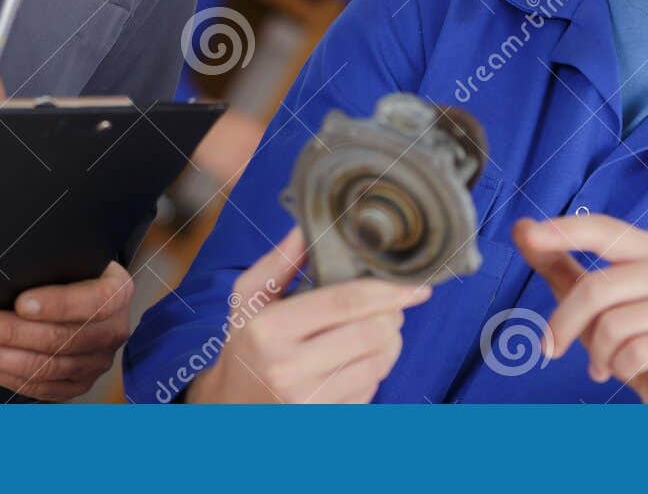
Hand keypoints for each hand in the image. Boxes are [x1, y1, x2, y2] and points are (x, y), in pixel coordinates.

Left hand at [0, 261, 133, 400]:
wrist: (91, 295)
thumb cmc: (74, 272)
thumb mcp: (73, 258)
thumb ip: (50, 263)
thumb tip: (4, 269)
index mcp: (117, 293)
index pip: (91, 302)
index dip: (56, 304)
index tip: (21, 302)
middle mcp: (111, 332)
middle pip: (60, 339)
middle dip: (10, 333)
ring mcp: (95, 363)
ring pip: (44, 367)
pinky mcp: (75, 384)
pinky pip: (37, 387)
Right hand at [187, 228, 431, 403]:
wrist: (230, 408)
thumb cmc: (246, 344)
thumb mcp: (249, 298)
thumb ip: (281, 260)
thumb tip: (309, 223)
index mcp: (269, 329)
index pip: (345, 302)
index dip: (388, 290)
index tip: (417, 285)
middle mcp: (288, 369)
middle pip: (371, 333)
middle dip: (393, 315)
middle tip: (391, 306)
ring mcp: (308, 403)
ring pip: (379, 363)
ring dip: (390, 342)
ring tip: (376, 330)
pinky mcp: (325, 423)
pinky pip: (371, 390)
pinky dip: (376, 370)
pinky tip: (358, 361)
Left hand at [514, 215, 647, 403]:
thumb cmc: (630, 337)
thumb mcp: (588, 301)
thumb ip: (557, 263)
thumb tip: (520, 228)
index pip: (606, 231)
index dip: (566, 231)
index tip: (529, 235)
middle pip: (598, 288)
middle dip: (564, 323)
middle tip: (551, 347)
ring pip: (614, 325)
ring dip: (597, 353)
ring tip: (605, 362)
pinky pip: (635, 354)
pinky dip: (619, 368)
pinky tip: (627, 370)